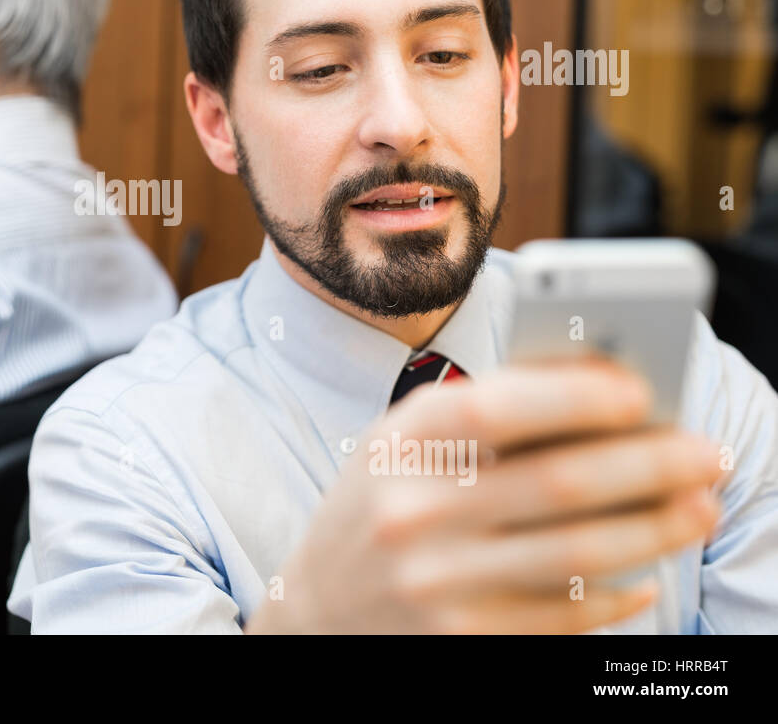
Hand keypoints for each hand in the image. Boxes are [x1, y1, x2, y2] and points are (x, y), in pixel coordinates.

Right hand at [247, 358, 726, 633]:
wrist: (318, 608)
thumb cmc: (378, 507)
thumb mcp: (404, 444)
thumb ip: (484, 412)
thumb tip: (596, 385)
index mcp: (400, 444)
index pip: (498, 409)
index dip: (578, 397)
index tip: (642, 393)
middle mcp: (414, 512)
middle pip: (558, 482)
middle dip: (650, 464)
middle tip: (705, 453)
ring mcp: (438, 582)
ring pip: (576, 552)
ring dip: (655, 529)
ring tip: (697, 508)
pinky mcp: (463, 638)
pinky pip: (564, 614)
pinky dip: (617, 593)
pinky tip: (644, 573)